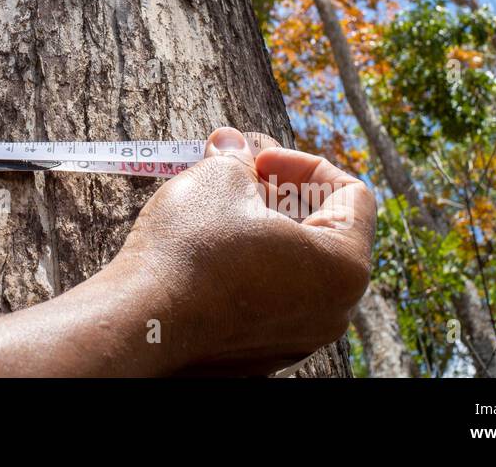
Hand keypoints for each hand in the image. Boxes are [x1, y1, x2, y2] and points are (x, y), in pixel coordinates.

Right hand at [109, 127, 374, 374]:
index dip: (304, 163)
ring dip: (263, 226)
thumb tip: (231, 144)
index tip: (258, 160)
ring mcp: (297, 336)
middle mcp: (333, 311)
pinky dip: (249, 264)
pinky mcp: (261, 351)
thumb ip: (239, 158)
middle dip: (281, 193)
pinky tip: (208, 246)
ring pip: (295, 265)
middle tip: (236, 175)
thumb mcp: (220, 178)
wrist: (142, 320)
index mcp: (344, 268)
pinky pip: (270, 295)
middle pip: (324, 230)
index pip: (352, 195)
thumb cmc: (191, 249)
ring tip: (217, 206)